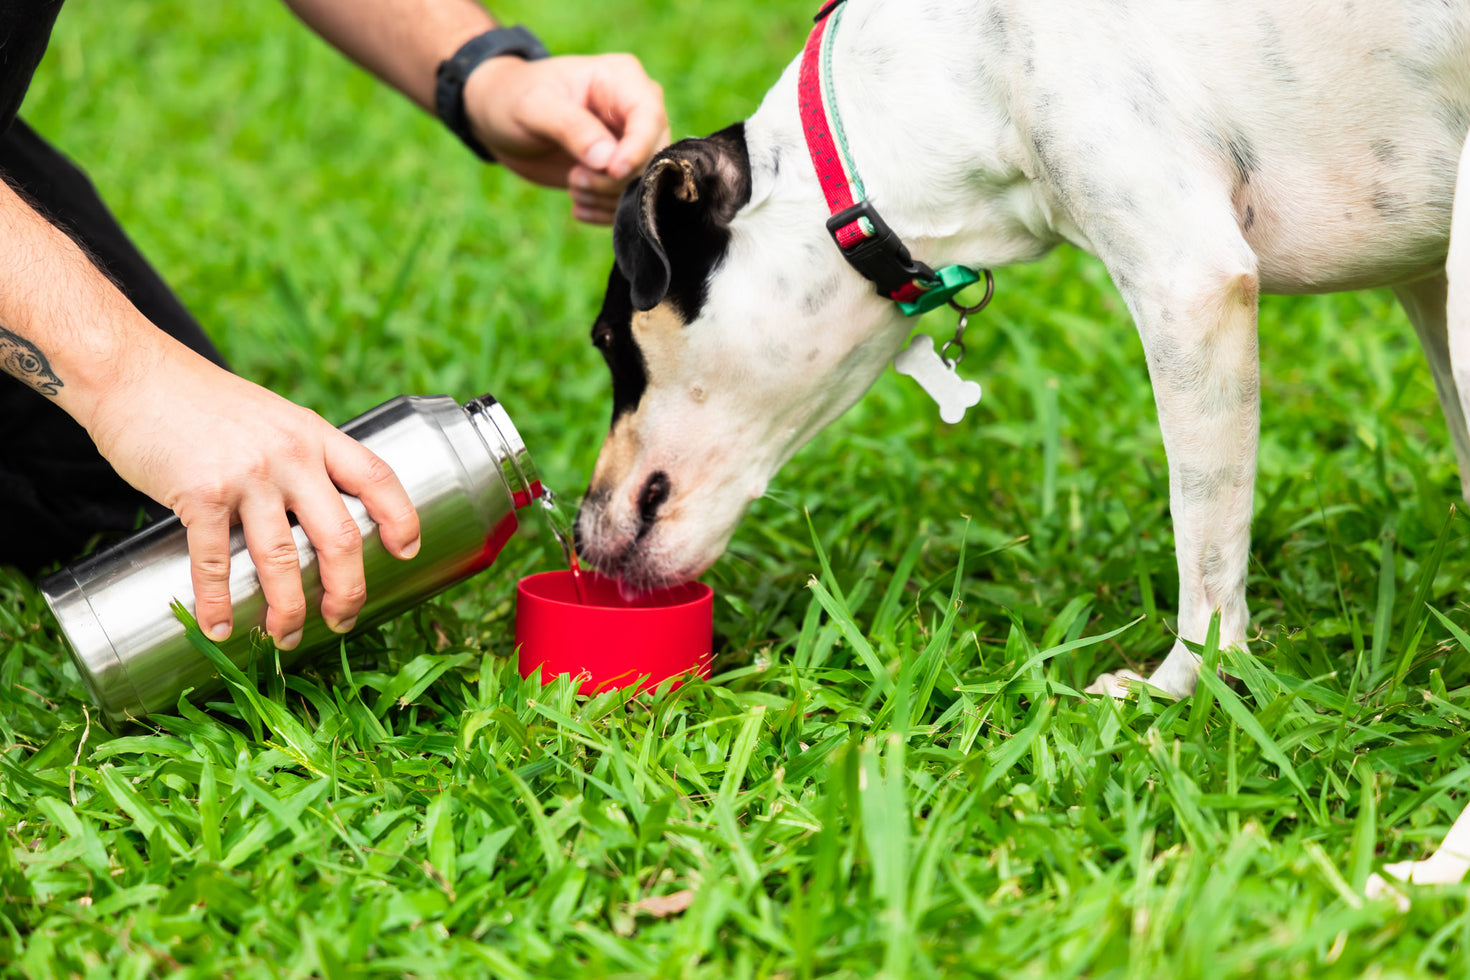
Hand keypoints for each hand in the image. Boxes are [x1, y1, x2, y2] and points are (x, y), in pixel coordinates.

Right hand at [87, 344, 420, 649]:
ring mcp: (248, 475)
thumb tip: (315, 513)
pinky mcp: (201, 493)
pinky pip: (215, 561)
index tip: (408, 552)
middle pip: (340, 536)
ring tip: (285, 638)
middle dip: (347, 590)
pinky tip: (219, 628)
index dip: (401, 518)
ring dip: (288, 610)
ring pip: (283, 559)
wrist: (134, 374)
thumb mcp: (271, 417)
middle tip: (342, 620)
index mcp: (314, 435)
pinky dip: (217, 603)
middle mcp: (291, 456)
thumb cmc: (201, 401)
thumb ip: (297, 457)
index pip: (376, 478)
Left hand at [463, 53, 669, 223]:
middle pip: (653, 155)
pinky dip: (606, 210)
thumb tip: (607, 160)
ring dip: (608, 197)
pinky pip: (631, 200)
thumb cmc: (512, 99)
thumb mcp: (533, 107)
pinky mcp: (621, 169)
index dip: (638, 148)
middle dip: (615, 179)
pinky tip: (578, 204)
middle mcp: (635, 109)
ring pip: (644, 182)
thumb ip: (570, 128)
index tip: (613, 171)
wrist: (499, 117)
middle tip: (575, 180)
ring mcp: (632, 141)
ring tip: (573, 187)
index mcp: (622, 79)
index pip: (650, 117)